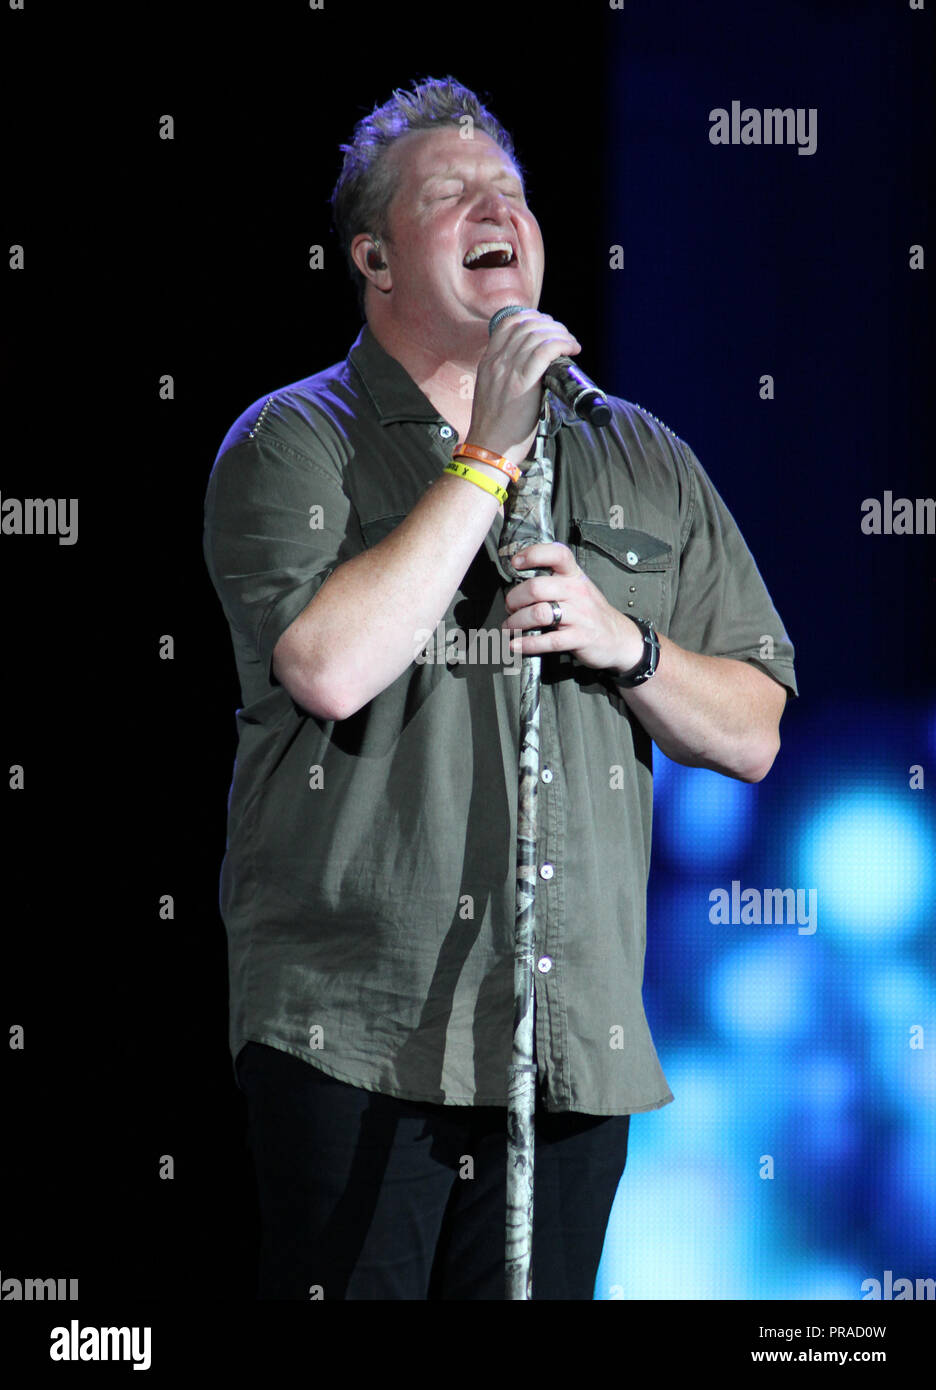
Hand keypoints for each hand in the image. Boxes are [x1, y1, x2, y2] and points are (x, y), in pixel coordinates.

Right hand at [467, 310, 580, 465]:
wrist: (489, 450)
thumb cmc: (496, 429)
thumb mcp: (494, 394)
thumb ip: (507, 377)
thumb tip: (535, 369)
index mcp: (488, 362)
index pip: (507, 323)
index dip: (531, 317)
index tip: (547, 326)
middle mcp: (496, 362)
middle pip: (526, 324)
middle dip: (550, 324)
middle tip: (564, 335)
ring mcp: (507, 370)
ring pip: (538, 334)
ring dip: (560, 333)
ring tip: (571, 343)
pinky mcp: (522, 382)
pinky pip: (546, 350)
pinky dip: (563, 344)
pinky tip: (572, 349)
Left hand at [500, 542, 644, 672]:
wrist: (619, 638)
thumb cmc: (590, 612)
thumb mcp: (577, 589)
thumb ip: (552, 582)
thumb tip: (516, 585)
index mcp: (574, 576)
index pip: (557, 554)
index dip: (534, 554)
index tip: (516, 563)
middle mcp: (577, 591)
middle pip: (537, 587)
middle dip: (514, 599)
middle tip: (509, 607)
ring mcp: (580, 615)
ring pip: (539, 613)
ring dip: (516, 622)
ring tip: (509, 627)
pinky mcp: (580, 637)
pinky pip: (549, 640)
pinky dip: (527, 644)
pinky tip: (516, 645)